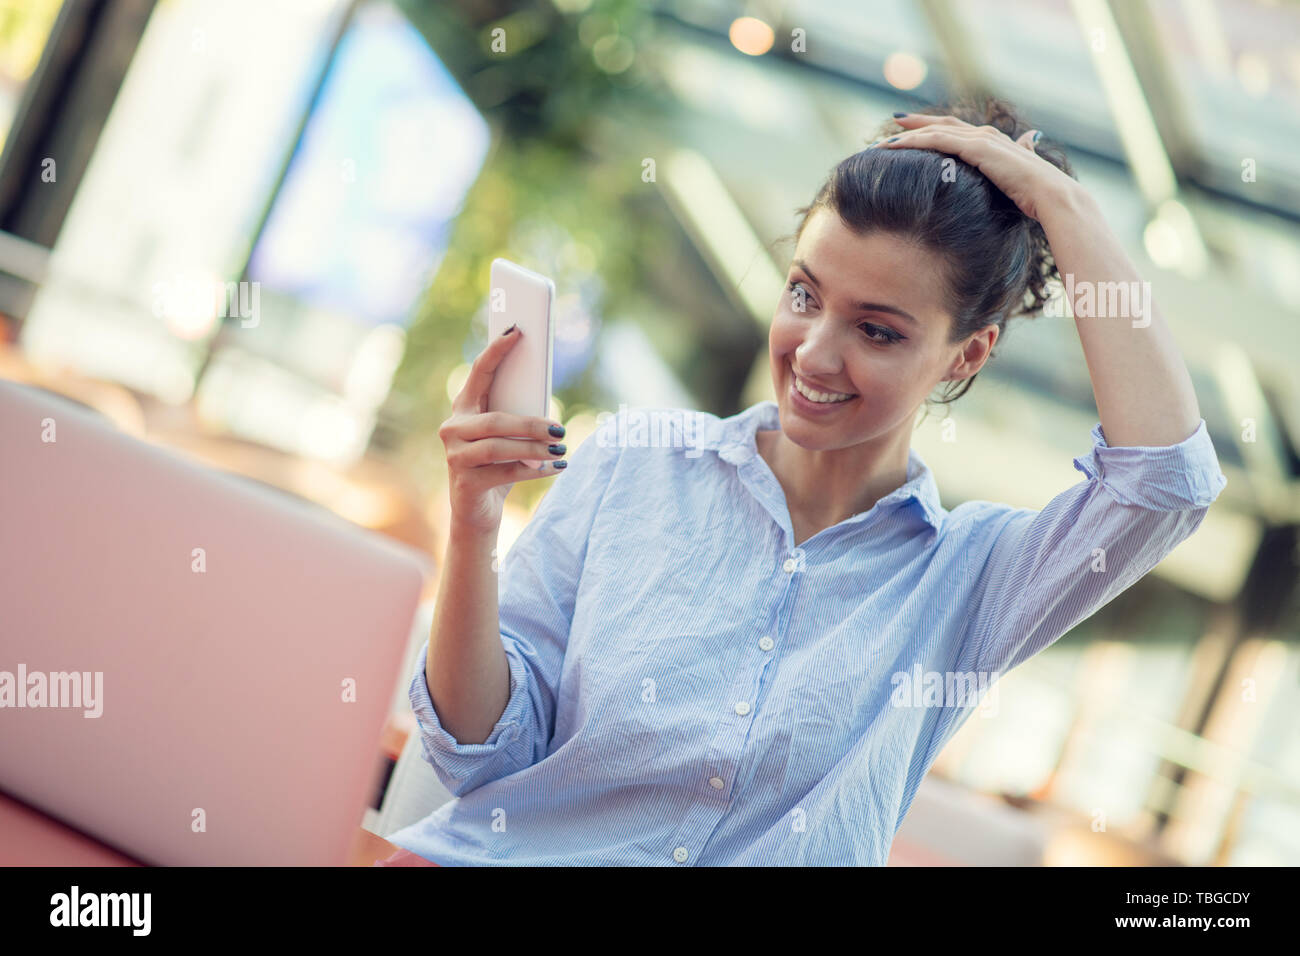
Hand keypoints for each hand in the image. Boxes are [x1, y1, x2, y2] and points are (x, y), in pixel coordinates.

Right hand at [438, 325, 567, 533]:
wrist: (478, 512)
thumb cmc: (498, 467)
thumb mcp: (508, 439)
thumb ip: (518, 419)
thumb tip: (548, 410)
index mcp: (464, 409)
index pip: (478, 374)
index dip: (496, 351)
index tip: (516, 330)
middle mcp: (452, 429)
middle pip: (495, 420)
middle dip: (531, 424)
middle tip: (560, 428)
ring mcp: (454, 456)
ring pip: (498, 447)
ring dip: (534, 448)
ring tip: (561, 449)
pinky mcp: (464, 483)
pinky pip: (504, 472)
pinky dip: (534, 470)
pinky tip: (556, 468)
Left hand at [874, 113, 1078, 221]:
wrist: (1050, 196)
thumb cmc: (1037, 194)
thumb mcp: (1022, 171)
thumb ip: (1023, 151)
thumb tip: (1032, 138)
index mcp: (992, 142)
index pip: (956, 129)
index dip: (932, 127)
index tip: (911, 128)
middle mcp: (985, 135)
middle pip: (941, 124)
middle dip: (915, 123)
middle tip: (893, 122)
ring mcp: (980, 139)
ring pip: (934, 132)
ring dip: (906, 136)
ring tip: (882, 144)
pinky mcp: (976, 148)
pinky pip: (936, 141)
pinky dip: (913, 142)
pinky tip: (894, 147)